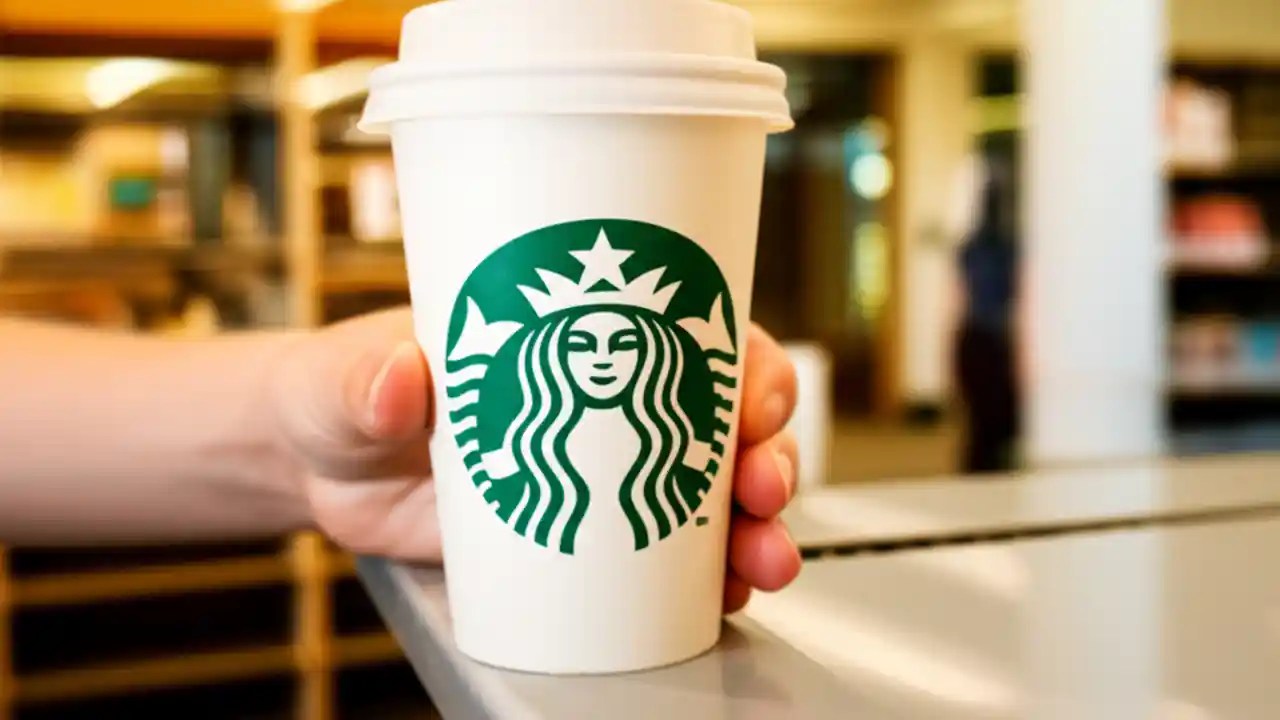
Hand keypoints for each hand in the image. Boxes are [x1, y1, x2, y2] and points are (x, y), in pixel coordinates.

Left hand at [270, 307, 801, 612]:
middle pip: (726, 420)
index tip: (753, 402)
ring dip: (755, 528)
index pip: (690, 334)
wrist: (322, 472)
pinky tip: (722, 595)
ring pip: (714, 494)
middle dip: (767, 456)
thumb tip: (402, 378)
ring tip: (758, 561)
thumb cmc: (342, 392)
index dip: (745, 364)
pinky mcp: (586, 535)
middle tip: (761, 492)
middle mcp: (608, 400)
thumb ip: (365, 381)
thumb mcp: (346, 379)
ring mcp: (604, 470)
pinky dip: (709, 578)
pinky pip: (668, 558)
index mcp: (575, 333)